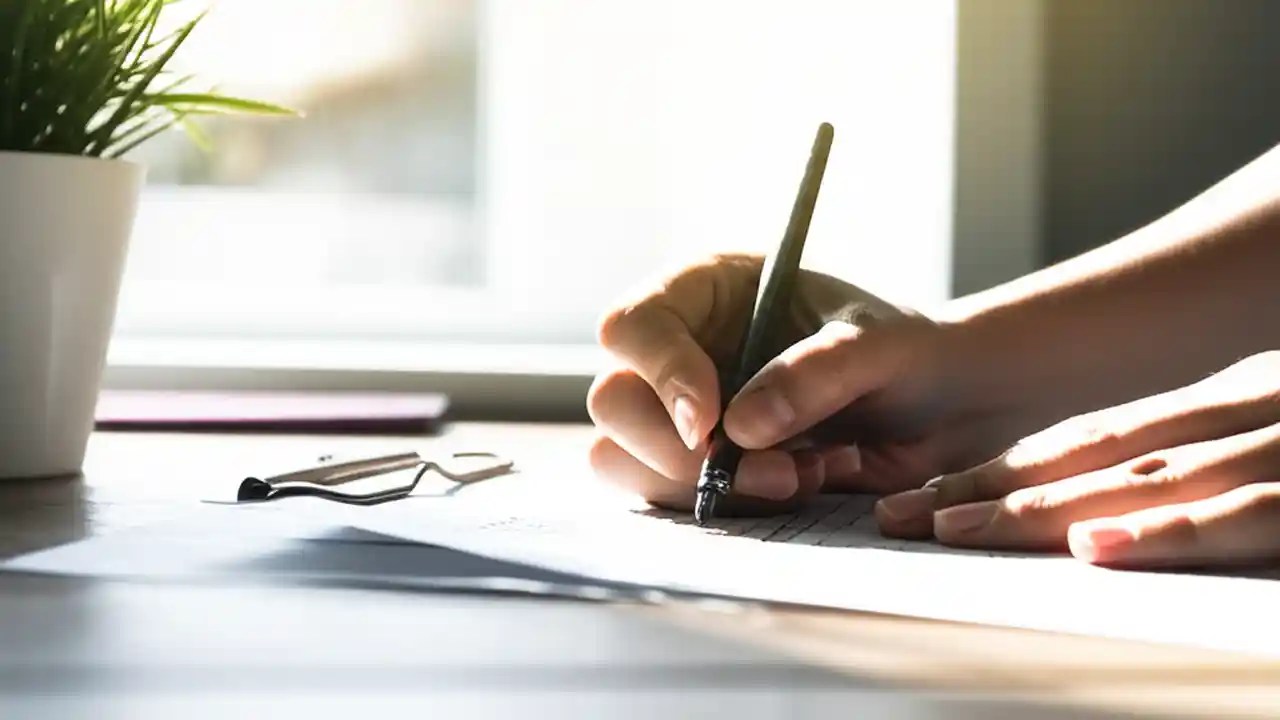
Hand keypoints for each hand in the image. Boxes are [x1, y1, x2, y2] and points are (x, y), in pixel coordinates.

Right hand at [588, 254, 1010, 513]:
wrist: (943, 408)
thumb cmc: (907, 353)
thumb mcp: (878, 346)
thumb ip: (815, 373)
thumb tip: (739, 427)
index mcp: (707, 290)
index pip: (633, 325)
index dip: (660, 374)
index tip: (713, 425)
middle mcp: (679, 347)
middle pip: (613, 401)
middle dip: (683, 451)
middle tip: (773, 470)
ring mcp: (677, 410)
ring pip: (623, 457)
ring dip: (704, 486)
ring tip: (800, 475)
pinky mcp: (693, 465)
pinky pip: (664, 496)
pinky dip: (727, 506)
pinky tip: (797, 484)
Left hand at [876, 352, 1279, 567]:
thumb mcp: (1272, 439)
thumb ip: (1204, 460)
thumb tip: (1109, 504)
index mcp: (1224, 400)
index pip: (1092, 436)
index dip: (1004, 468)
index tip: (927, 499)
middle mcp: (1239, 413)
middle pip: (1092, 452)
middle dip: (988, 485)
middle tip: (898, 515)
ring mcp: (1276, 450)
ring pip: (1140, 478)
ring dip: (1041, 506)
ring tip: (952, 525)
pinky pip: (1235, 516)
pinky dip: (1159, 531)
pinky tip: (1092, 545)